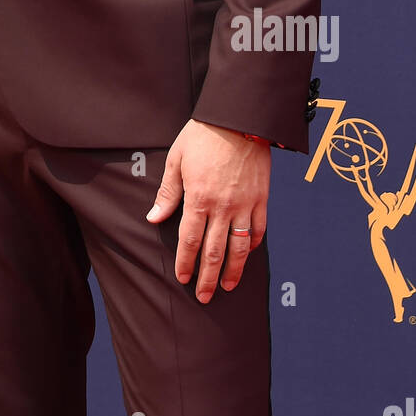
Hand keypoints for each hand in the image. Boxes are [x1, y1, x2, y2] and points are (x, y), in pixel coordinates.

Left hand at [145, 118, 269, 303]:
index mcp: (198, 198)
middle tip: (204, 297)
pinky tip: (248, 255)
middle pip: (215, 251)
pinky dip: (254, 245)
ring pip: (240, 247)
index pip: (190, 240)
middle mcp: (223, 207)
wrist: (239, 118)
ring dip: (233, 270)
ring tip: (227, 286)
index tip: (183, 278)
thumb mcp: (176, 160)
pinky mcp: (262, 199)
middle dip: (208, 277)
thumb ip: (167, 193)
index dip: (186, 262)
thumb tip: (154, 218)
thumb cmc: (202, 136)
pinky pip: (259, 229)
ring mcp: (245, 204)